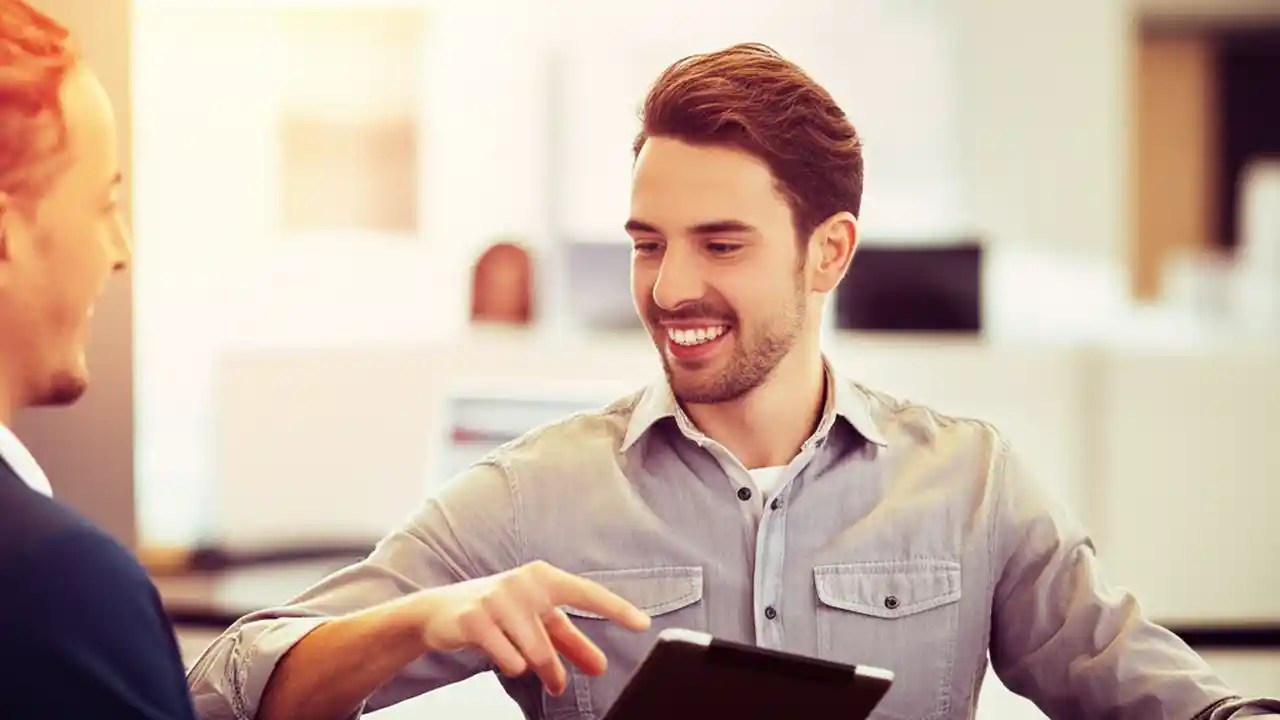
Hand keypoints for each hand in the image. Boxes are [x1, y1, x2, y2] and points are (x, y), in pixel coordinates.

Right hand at [409, 561, 650, 694]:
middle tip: (558, 687)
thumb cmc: (498, 612)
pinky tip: (501, 654)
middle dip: (557, 670)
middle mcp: (523, 582)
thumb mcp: (534, 620)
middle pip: (553, 642)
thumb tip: (598, 666)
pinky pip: (509, 659)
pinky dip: (510, 664)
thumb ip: (568, 641)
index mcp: (543, 577)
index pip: (587, 593)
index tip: (644, 624)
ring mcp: (498, 599)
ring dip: (531, 668)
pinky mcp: (474, 619)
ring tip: (519, 664)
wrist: (440, 611)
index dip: (616, 608)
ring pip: (533, 654)